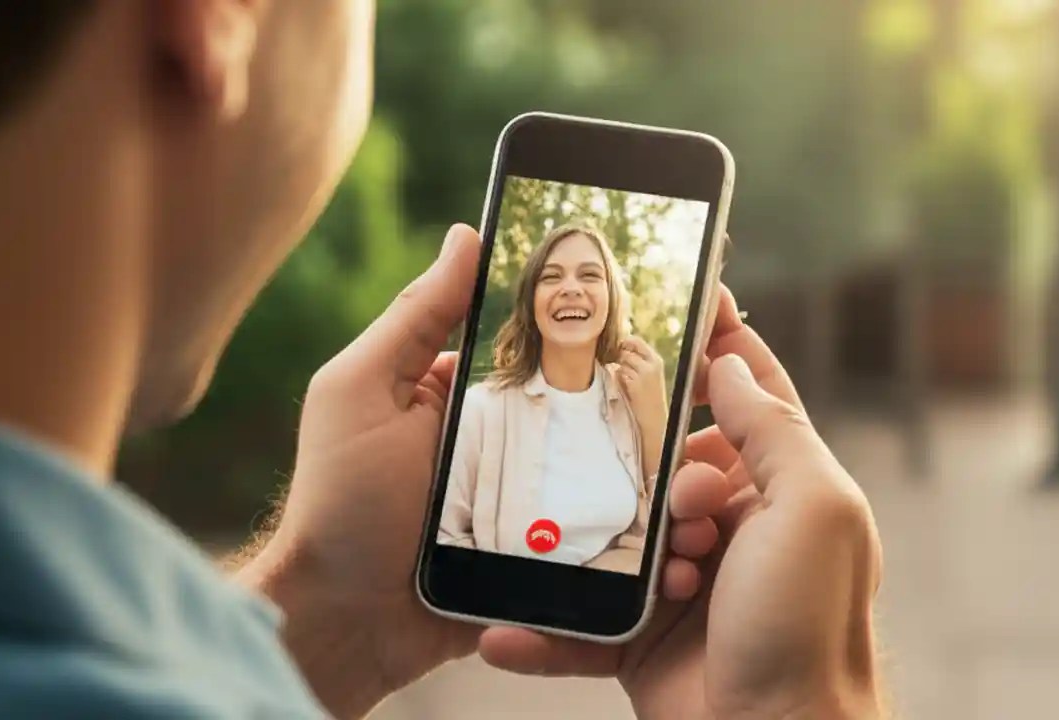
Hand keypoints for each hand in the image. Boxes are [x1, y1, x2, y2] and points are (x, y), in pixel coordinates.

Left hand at [237, 225, 723, 717]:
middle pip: (591, 413)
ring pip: (609, 479)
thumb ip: (412, 318)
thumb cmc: (338, 502)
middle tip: (719, 400)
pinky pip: (600, 545)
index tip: (669, 308)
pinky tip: (684, 544)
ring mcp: (527, 505)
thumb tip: (467, 234)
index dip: (602, 330)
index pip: (547, 349)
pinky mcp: (541, 562)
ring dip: (658, 480)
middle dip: (652, 406)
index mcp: (467, 396)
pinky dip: (636, 544)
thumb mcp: (360, 393)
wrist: (340, 625)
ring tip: (710, 483)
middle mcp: (504, 445)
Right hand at [480, 287, 885, 719]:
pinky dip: (541, 629)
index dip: (715, 341)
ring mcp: (678, 578)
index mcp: (780, 487)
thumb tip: (728, 365)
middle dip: (637, 455)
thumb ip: (773, 431)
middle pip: (663, 453)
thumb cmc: (809, 627)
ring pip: (613, 526)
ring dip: (598, 541)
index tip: (677, 292)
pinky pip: (578, 619)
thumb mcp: (814, 509)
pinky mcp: (637, 635)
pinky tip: (504, 628)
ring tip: (610, 559)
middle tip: (621, 457)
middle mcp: (730, 524)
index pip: (745, 393)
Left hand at [617, 335, 667, 432]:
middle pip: (626, 351)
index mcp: (656, 360)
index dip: (624, 342)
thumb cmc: (649, 395)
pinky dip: (618, 377)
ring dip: (618, 368)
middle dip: (618, 356)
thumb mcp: (650, 374)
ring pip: (621, 362)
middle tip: (617, 364)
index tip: (617, 349)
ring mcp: (643, 374)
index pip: (637, 341)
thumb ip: (639, 360)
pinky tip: (626, 386)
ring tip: (625, 379)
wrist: (654, 417)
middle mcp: (651, 365)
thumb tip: (619, 346)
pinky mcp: (635, 384)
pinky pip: (619, 373)